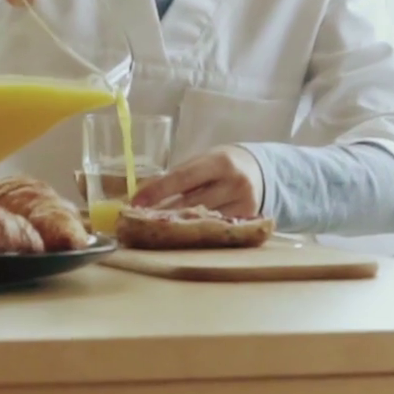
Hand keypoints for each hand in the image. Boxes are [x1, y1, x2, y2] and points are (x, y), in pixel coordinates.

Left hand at [131, 145, 264, 218]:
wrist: (259, 171)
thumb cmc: (222, 165)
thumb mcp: (203, 161)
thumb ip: (178, 176)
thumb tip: (143, 194)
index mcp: (221, 161)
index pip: (183, 177)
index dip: (157, 190)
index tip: (135, 202)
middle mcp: (235, 183)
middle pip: (191, 203)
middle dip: (162, 212)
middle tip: (138, 220)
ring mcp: (243, 205)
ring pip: (202, 220)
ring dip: (175, 225)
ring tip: (154, 228)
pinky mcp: (246, 222)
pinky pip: (214, 229)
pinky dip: (195, 231)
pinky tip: (180, 233)